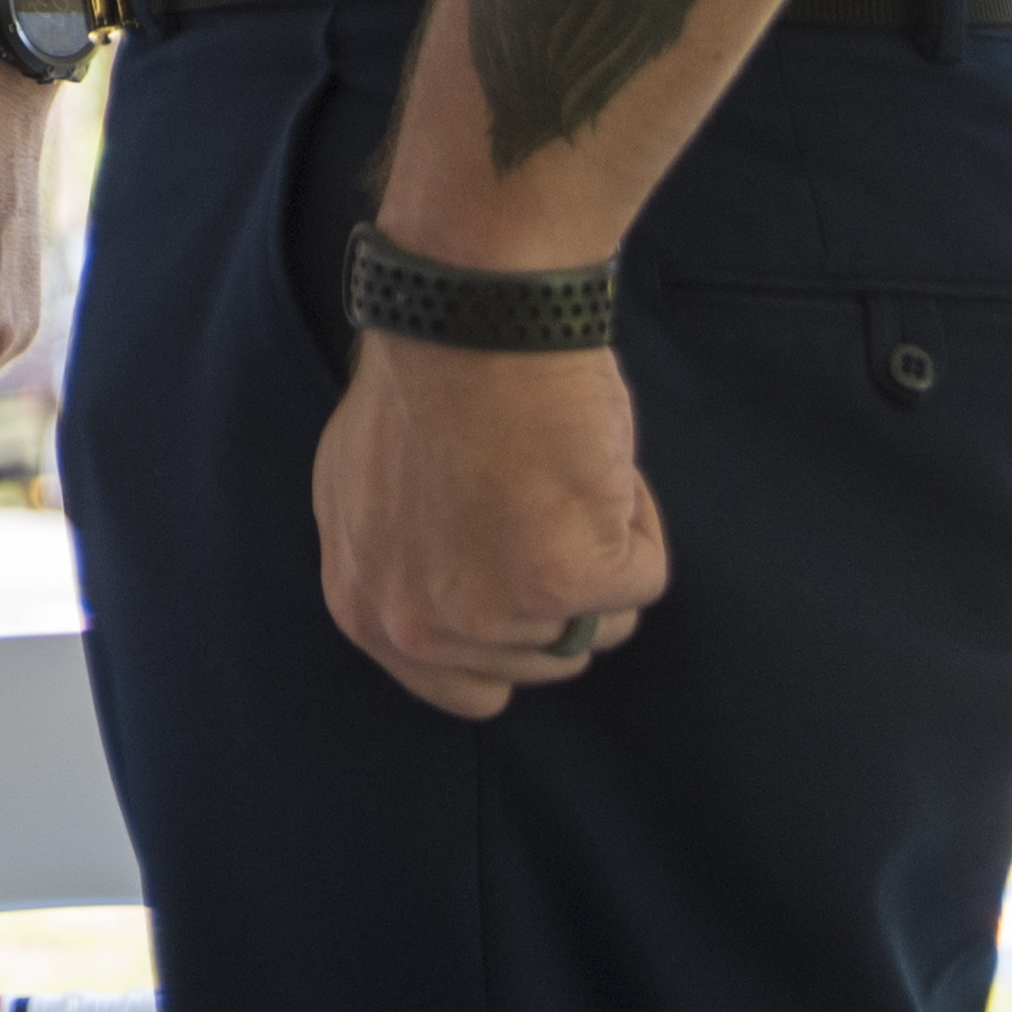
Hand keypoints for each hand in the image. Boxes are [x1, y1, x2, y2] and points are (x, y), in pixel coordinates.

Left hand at [312, 332, 670, 718]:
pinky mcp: (566, 584)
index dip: (515, 639)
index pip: (467, 693)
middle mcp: (420, 631)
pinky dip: (636, 519)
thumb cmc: (427, 382)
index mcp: (368, 612)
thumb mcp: (369, 492)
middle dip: (562, 583)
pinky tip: (587, 461)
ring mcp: (492, 615)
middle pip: (547, 659)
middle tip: (533, 492)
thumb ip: (405, 565)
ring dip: (600, 546)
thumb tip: (454, 600)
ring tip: (553, 467)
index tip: (528, 581)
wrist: (465, 318)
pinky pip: (643, 578)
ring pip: (602, 621)